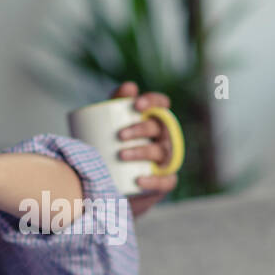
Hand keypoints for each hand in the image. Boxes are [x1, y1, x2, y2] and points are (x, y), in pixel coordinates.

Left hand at [109, 81, 178, 216]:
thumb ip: (114, 105)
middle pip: (160, 128)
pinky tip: (139, 180)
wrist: (109, 188)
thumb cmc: (110, 151)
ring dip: (143, 152)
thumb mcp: (108, 128)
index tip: (136, 105)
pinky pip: (166, 181)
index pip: (160, 104)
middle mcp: (163, 138)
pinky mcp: (164, 183)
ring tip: (122, 155)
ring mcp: (166, 161)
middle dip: (142, 129)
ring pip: (162, 152)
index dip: (153, 101)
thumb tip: (128, 86)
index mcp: (152, 121)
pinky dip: (153, 181)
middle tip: (120, 135)